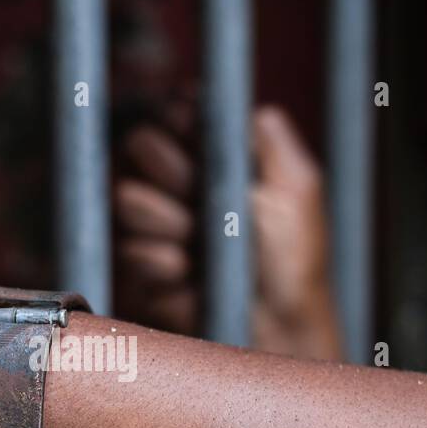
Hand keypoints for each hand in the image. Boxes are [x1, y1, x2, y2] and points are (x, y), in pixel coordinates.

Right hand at [113, 103, 341, 359]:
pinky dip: (165, 263)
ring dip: (169, 222)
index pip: (172, 113)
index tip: (194, 137)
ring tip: (201, 244)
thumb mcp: (298, 188)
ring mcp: (157, 223)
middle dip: (174, 172)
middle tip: (203, 199)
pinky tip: (190, 274)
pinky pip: (131, 248)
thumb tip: (245, 102)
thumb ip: (270, 139)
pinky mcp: (140, 263)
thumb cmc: (295, 262)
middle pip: (138, 144)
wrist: (275, 325)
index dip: (177, 120)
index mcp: (216, 158)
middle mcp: (180, 183)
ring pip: (128, 197)